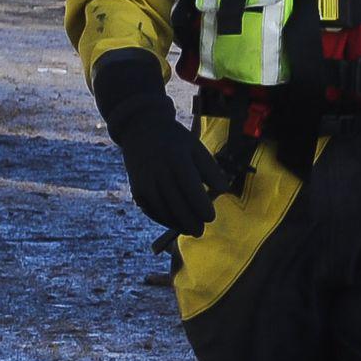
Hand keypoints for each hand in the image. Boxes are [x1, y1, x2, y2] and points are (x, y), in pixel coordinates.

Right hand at [91, 48, 230, 235]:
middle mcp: (159, 171)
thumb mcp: (196, 147)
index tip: (211, 217)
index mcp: (177, 159)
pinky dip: (162, 219)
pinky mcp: (136, 188)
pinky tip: (174, 223)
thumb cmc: (176, 140)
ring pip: (162, 210)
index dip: (201, 207)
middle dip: (190, 221)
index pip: (191, 189)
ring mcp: (145, 181)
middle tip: (201, 231)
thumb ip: (210, 169)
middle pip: (176, 203)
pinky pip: (150, 209)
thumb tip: (223, 190)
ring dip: (176, 224)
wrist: (141, 129)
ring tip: (189, 230)